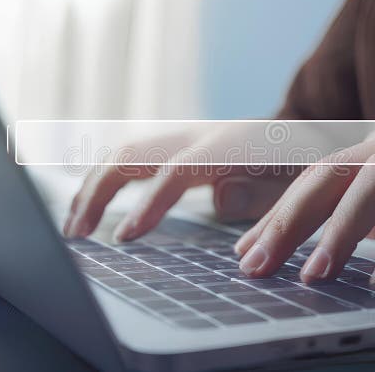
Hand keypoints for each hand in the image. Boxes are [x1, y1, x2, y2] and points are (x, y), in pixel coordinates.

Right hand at [63, 128, 298, 240]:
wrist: (301, 136)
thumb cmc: (298, 169)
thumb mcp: (291, 185)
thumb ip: (258, 194)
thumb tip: (217, 200)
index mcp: (225, 146)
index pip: (174, 172)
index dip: (147, 205)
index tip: (124, 239)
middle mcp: (196, 136)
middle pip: (133, 155)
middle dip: (99, 192)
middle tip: (78, 235)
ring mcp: (181, 139)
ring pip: (123, 155)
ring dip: (92, 188)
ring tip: (73, 227)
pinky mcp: (174, 148)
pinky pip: (130, 160)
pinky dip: (104, 182)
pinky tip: (90, 208)